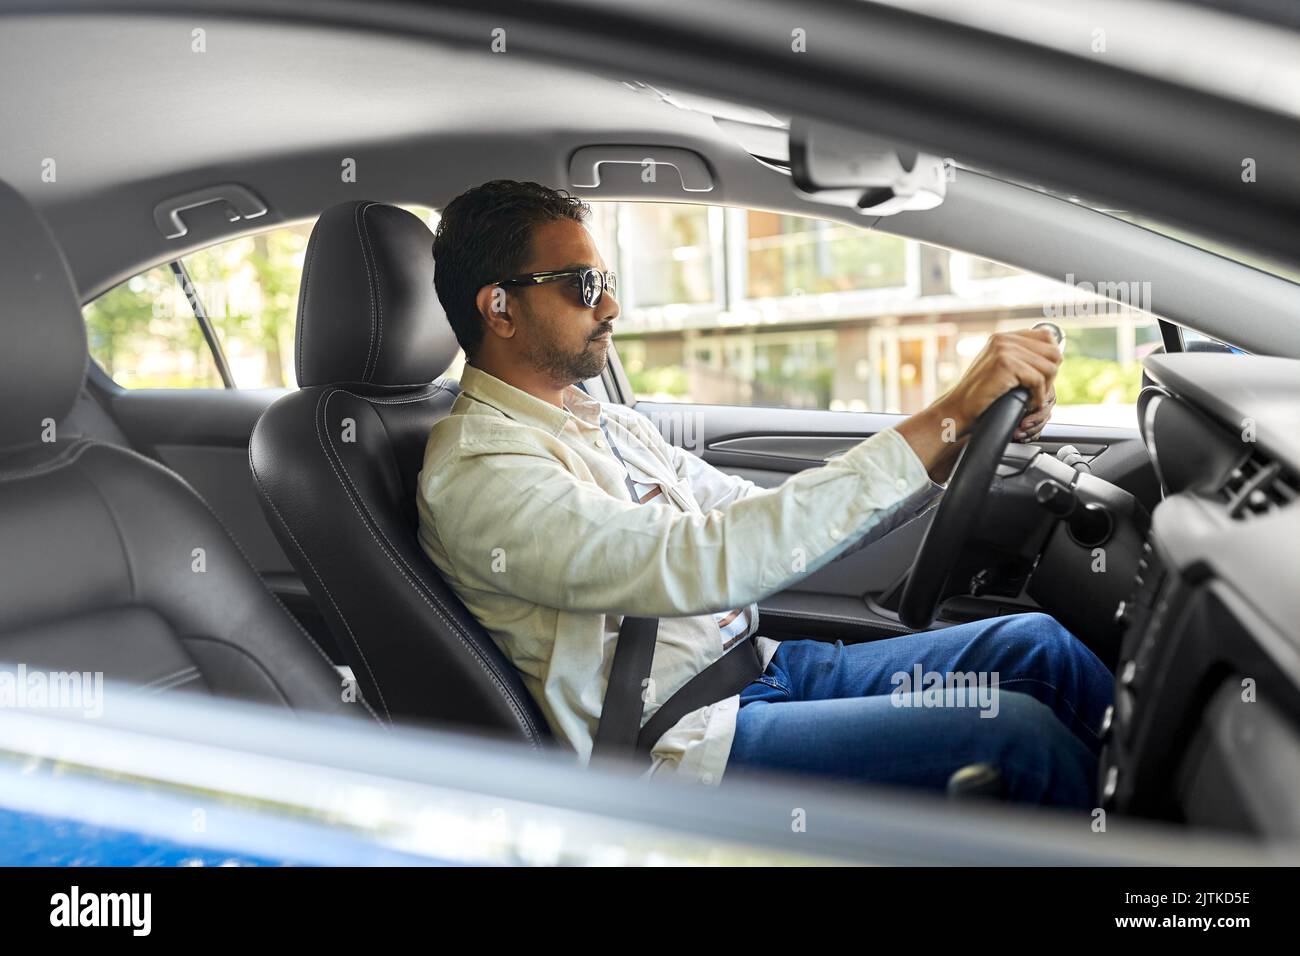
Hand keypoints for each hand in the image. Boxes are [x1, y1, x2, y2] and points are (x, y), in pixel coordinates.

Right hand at [895, 329, 1060, 477]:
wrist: (957, 409)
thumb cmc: (979, 396)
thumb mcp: (999, 369)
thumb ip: (1019, 357)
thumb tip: (1055, 353)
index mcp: (1003, 337)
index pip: (1047, 336)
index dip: (1051, 358)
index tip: (1042, 377)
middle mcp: (1003, 339)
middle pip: (1053, 351)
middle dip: (1051, 375)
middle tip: (1039, 391)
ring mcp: (1003, 350)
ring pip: (1049, 367)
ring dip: (1045, 388)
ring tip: (1033, 399)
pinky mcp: (1005, 365)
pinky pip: (1038, 380)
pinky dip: (1038, 396)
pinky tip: (1029, 404)